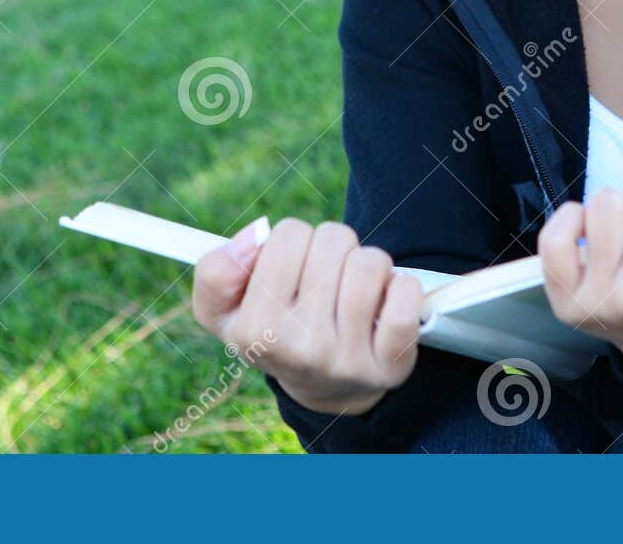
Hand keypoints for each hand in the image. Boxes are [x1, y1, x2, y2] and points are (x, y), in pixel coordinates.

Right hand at [191, 216, 423, 415]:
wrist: (325, 388)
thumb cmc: (274, 332)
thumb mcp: (224, 310)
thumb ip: (216, 270)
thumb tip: (255, 235)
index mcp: (255, 330)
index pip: (289, 234)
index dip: (293, 241)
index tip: (291, 269)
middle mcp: (300, 348)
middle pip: (333, 239)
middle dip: (332, 248)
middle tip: (325, 278)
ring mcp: (348, 358)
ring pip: (370, 262)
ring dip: (367, 263)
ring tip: (355, 287)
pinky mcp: (391, 363)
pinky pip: (406, 296)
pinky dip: (401, 286)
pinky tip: (385, 301)